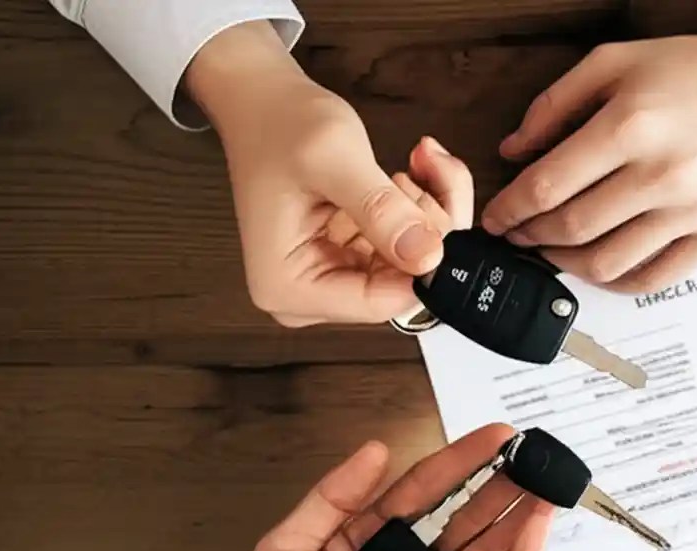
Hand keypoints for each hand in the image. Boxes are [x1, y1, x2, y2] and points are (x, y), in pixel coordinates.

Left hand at [184, 425, 553, 550]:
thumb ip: (331, 497)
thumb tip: (373, 452)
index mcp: (365, 547)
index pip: (423, 492)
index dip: (458, 462)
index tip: (491, 437)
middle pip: (463, 520)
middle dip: (499, 486)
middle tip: (529, 455)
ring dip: (519, 520)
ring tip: (545, 486)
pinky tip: (532, 535)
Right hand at [186, 21, 473, 325]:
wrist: (263, 101)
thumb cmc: (279, 124)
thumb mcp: (334, 159)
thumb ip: (380, 210)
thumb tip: (426, 257)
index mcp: (287, 286)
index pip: (381, 303)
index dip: (422, 263)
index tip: (433, 212)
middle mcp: (309, 293)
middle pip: (404, 285)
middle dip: (428, 229)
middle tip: (418, 175)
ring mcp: (334, 276)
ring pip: (416, 264)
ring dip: (429, 212)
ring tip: (412, 167)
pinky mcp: (354, 257)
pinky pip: (411, 246)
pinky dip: (425, 207)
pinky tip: (414, 172)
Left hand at [482, 0, 696, 292]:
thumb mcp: (620, 61)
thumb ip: (557, 103)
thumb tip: (514, 150)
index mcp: (632, 125)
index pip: (548, 186)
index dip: (510, 209)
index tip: (496, 218)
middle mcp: (663, 173)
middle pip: (571, 228)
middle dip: (530, 237)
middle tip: (517, 234)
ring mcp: (694, 212)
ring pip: (607, 263)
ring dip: (566, 264)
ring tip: (552, 250)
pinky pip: (655, 279)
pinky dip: (617, 283)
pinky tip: (601, 268)